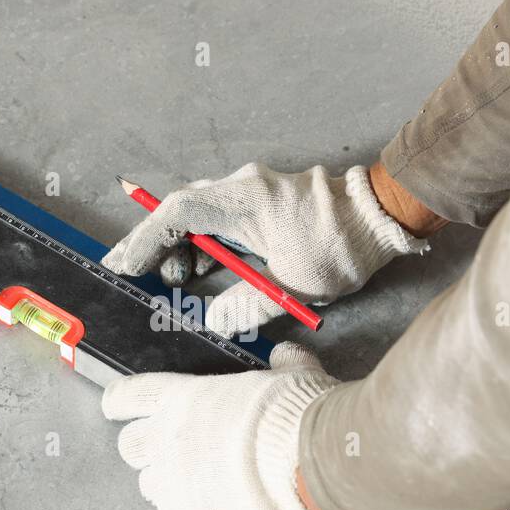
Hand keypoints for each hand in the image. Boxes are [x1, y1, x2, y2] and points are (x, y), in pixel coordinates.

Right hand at [101, 163, 428, 336]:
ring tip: (172, 283)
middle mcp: (244, 188)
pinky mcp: (264, 201)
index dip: (145, 240)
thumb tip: (214, 321)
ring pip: (200, 216)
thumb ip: (247, 304)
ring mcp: (253, 192)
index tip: (125, 266)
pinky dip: (204, 244)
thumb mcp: (293, 286)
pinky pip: (220, 219)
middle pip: (181, 212)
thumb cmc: (344, 247)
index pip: (178, 214)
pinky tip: (200, 271)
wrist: (384, 218)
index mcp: (245, 202)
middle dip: (153, 244)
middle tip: (128, 273)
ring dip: (182, 248)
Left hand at [102, 342, 339, 509]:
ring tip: (201, 487)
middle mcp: (165, 438)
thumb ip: (283, 364)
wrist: (303, 464)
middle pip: (129, 446)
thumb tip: (286, 355)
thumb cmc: (293, 415)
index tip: (116, 407)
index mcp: (182, 398)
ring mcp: (169, 482)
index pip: (127, 396)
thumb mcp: (292, 375)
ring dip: (168, 485)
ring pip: (148, 486)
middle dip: (146, 448)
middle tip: (173, 451)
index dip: (119, 402)